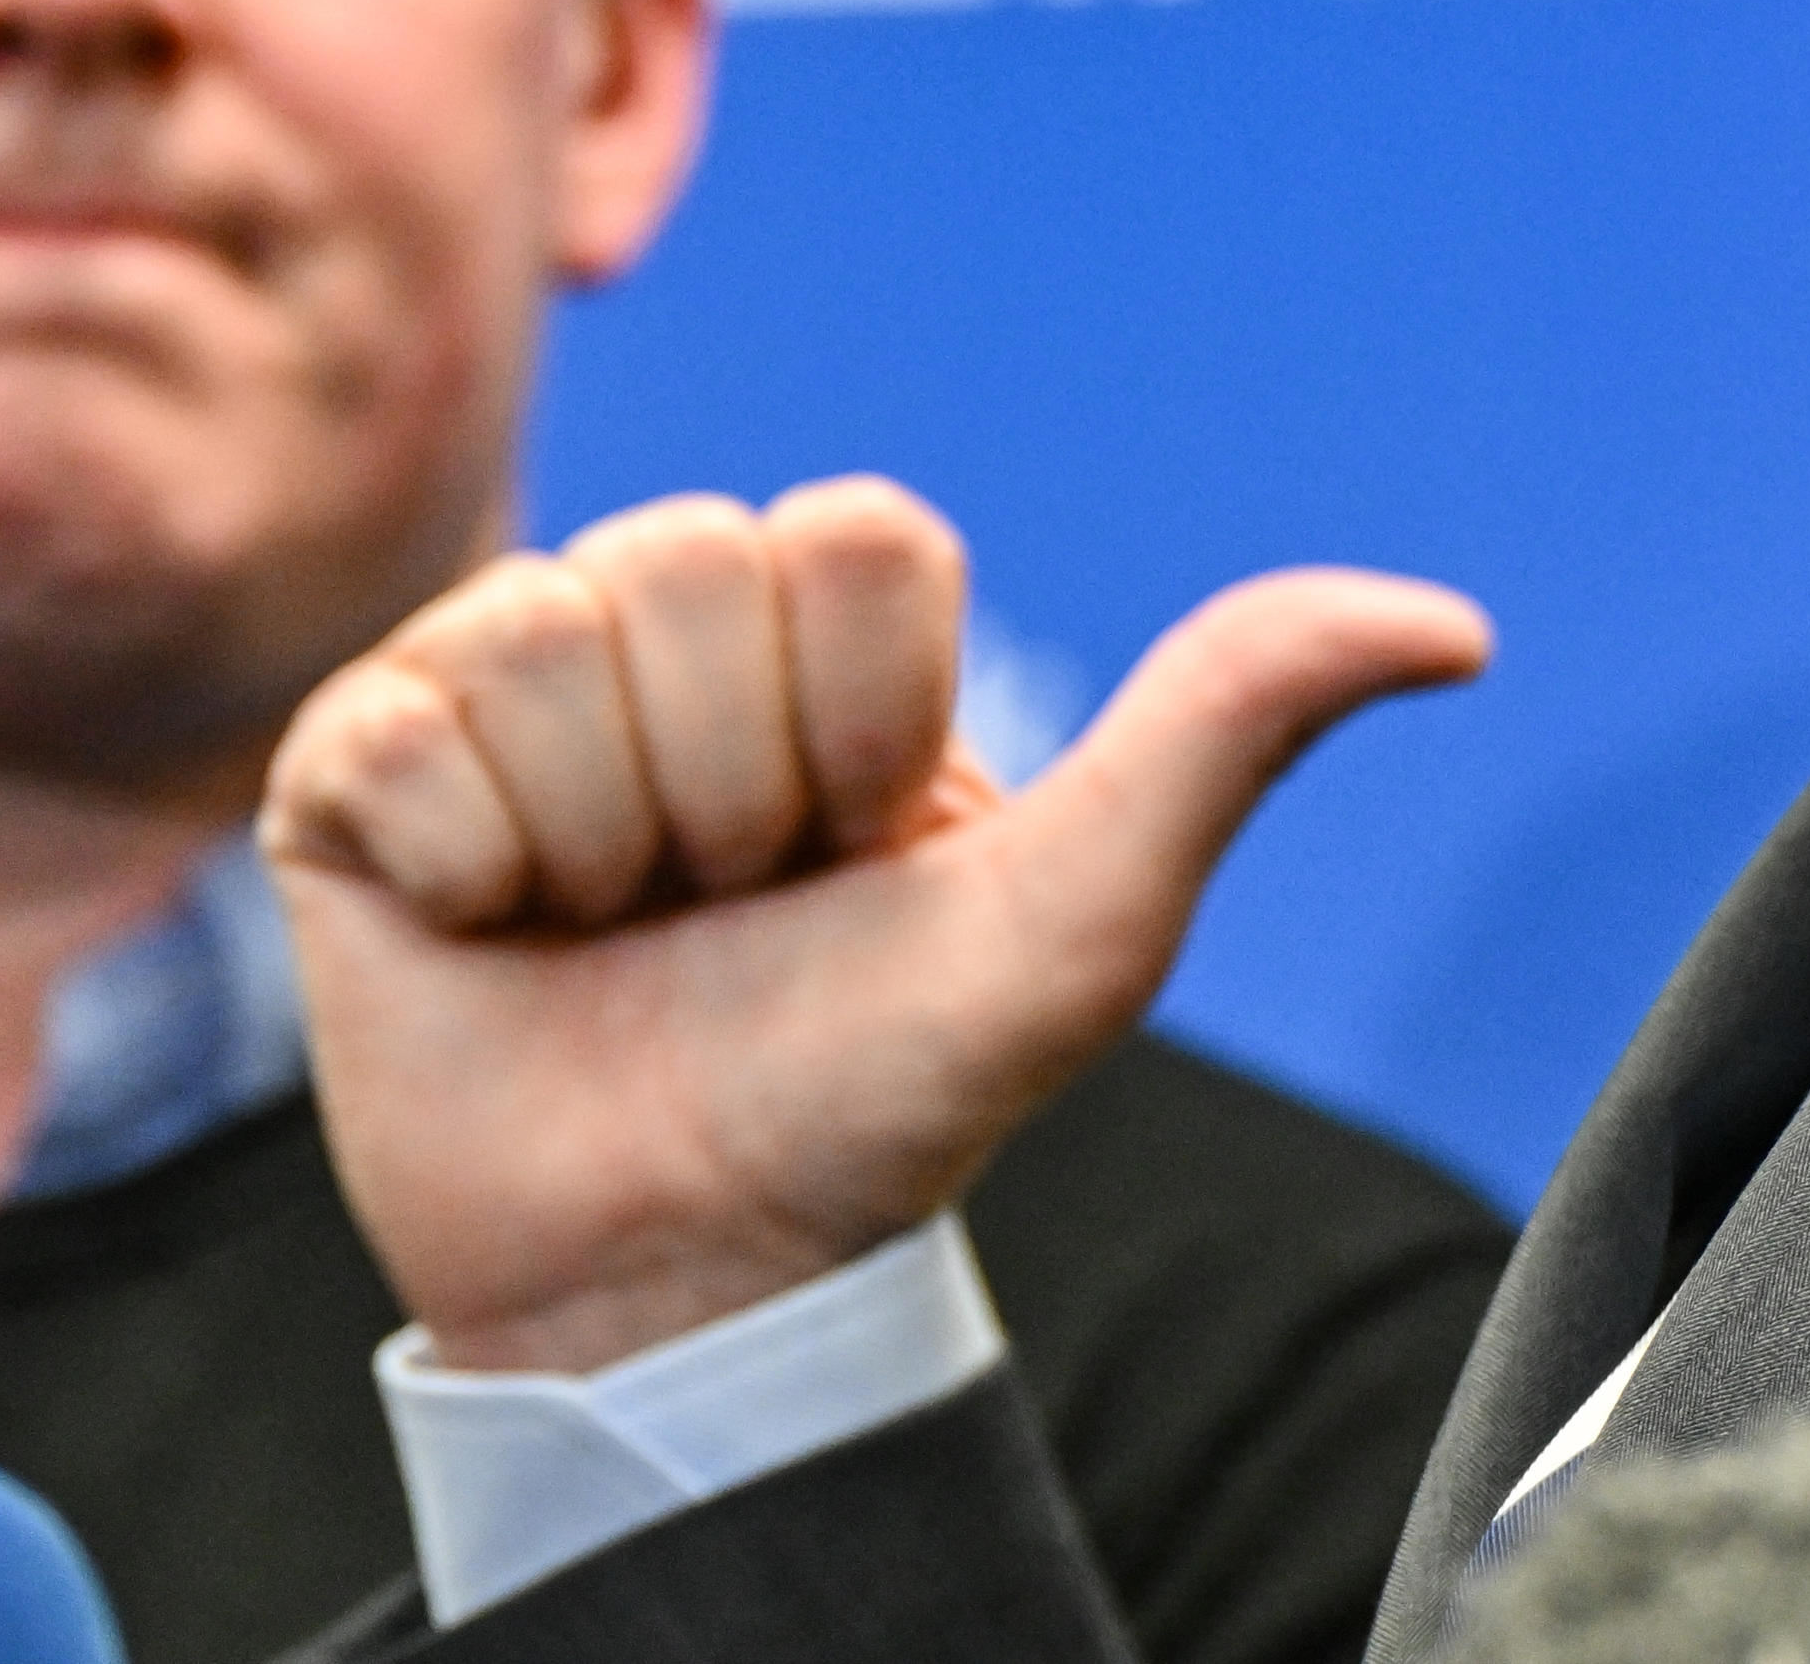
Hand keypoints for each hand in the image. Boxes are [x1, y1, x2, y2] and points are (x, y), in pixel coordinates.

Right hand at [260, 478, 1490, 1371]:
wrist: (679, 1274)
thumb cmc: (883, 1089)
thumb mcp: (1081, 918)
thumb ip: (1237, 725)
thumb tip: (1459, 627)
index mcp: (823, 620)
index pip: (851, 535)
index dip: (869, 720)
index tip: (863, 847)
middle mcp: (657, 612)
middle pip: (686, 568)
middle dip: (734, 784)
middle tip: (728, 903)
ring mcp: (492, 674)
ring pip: (543, 641)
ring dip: (601, 832)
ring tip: (614, 924)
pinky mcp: (349, 767)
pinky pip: (396, 730)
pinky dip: (459, 865)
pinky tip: (492, 927)